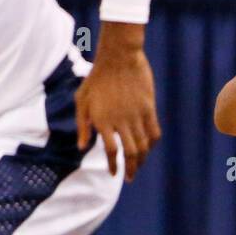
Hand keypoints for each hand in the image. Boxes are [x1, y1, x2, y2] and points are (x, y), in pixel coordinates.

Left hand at [76, 25, 160, 181]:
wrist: (119, 57)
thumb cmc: (96, 78)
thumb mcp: (82, 100)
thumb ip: (82, 125)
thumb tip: (82, 147)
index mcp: (102, 121)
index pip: (111, 152)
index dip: (113, 166)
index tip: (113, 174)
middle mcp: (121, 122)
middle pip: (130, 153)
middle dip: (131, 169)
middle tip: (130, 177)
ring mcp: (136, 116)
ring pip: (144, 146)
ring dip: (142, 159)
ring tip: (139, 165)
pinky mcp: (149, 109)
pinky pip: (154, 133)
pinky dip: (152, 143)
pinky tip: (149, 147)